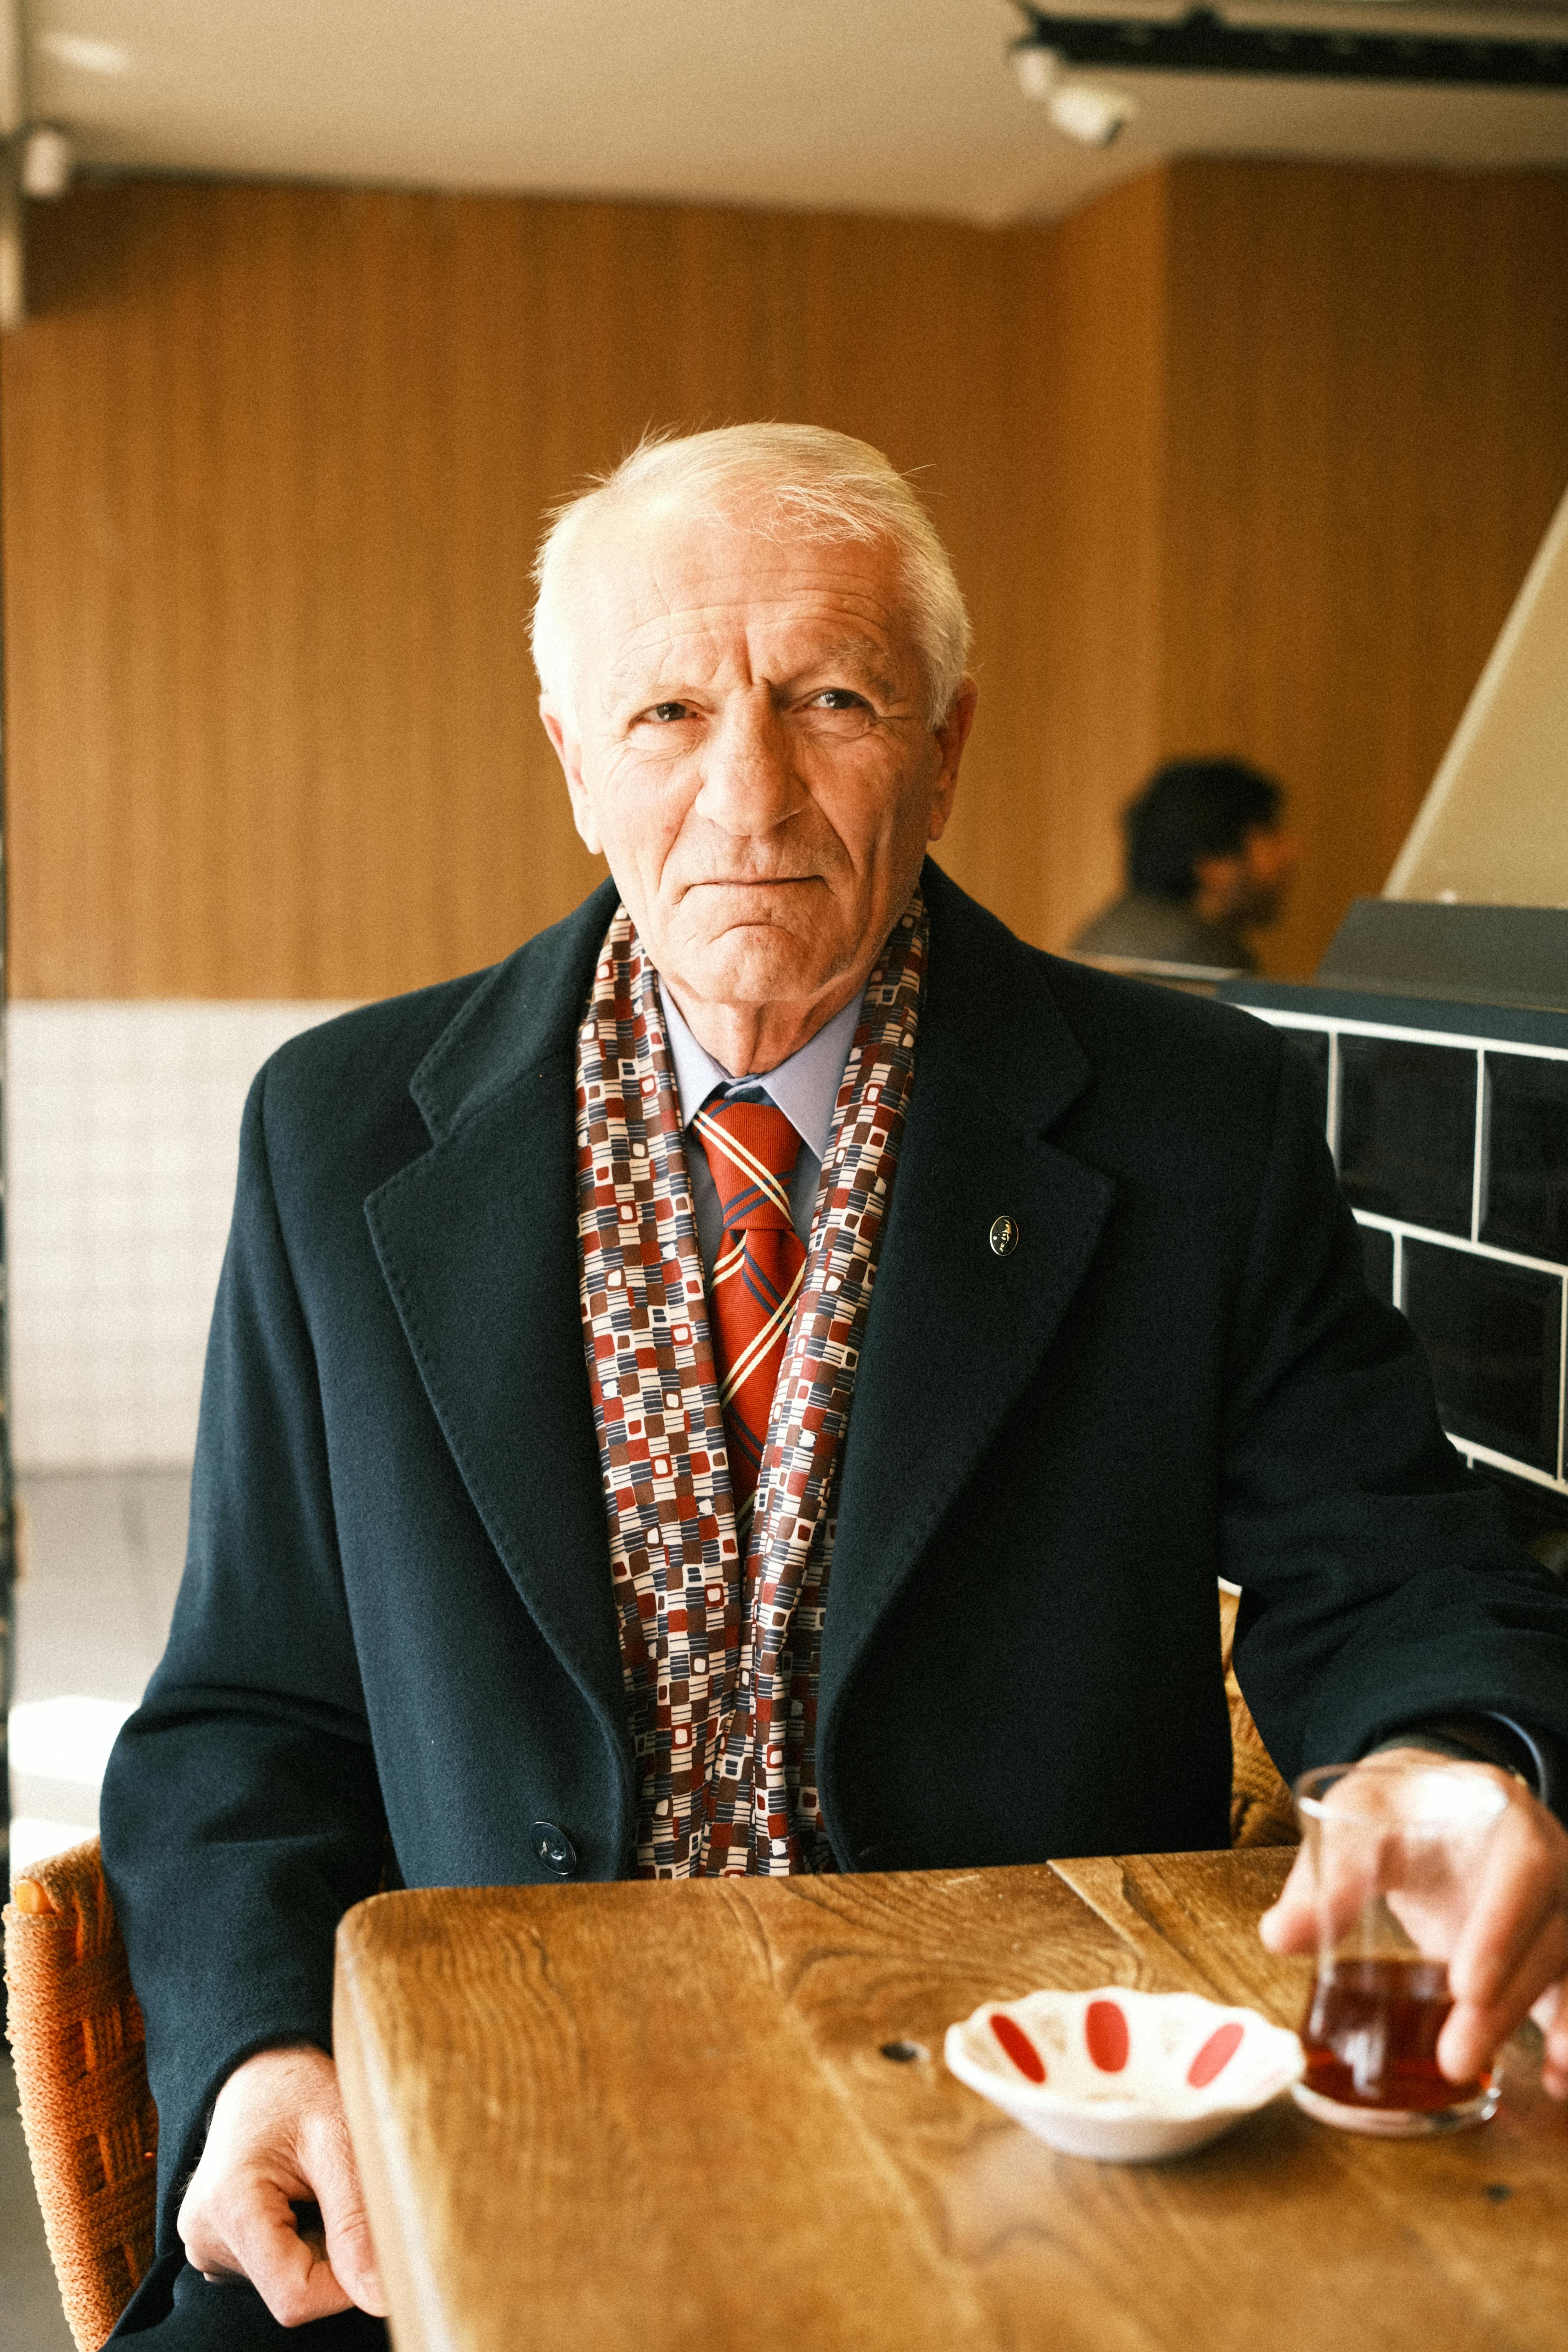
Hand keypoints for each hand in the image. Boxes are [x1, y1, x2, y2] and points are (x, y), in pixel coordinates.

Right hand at [177, 2044, 387, 2324]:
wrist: (262, 2068)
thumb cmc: (301, 2089)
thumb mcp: (341, 2138)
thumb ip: (356, 2222)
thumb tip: (380, 2299)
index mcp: (229, 2208)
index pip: (296, 2296)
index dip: (349, 2284)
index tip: (378, 2240)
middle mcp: (204, 2237)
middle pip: (291, 2292)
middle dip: (334, 2257)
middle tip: (343, 2193)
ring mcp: (204, 2244)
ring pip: (285, 2282)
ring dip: (318, 2247)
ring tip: (316, 2186)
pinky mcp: (216, 2244)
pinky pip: (272, 2269)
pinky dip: (300, 2243)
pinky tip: (299, 2198)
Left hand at [1259, 1750, 1567, 2098]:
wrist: (1436, 1800)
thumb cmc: (1398, 1809)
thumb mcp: (1357, 1820)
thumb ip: (1327, 1876)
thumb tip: (1279, 1936)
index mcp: (1505, 1816)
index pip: (1524, 1870)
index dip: (1502, 1929)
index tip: (1465, 1987)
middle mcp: (1551, 1860)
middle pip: (1550, 1935)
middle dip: (1507, 2003)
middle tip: (1455, 2058)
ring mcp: (1560, 1908)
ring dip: (1562, 2023)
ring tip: (1549, 2080)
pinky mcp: (1556, 1948)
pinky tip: (1558, 2082)